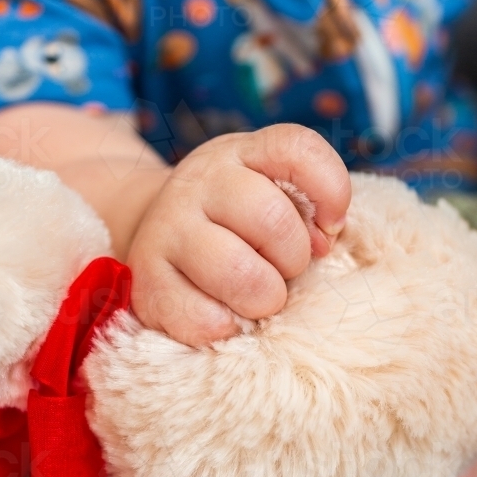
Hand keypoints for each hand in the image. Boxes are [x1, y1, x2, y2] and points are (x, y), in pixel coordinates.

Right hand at [127, 124, 350, 346]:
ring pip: (241, 275)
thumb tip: (324, 242)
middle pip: (272, 219)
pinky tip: (221, 314)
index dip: (330, 190)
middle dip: (293, 260)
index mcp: (241, 154)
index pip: (297, 149)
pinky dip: (226, 328)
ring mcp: (166, 228)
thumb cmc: (235, 226)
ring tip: (254, 297)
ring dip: (263, 300)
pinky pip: (206, 320)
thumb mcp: (273, 197)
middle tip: (281, 271)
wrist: (157, 240)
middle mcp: (199, 181)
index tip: (329, 228)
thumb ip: (309, 209)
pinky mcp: (146, 280)